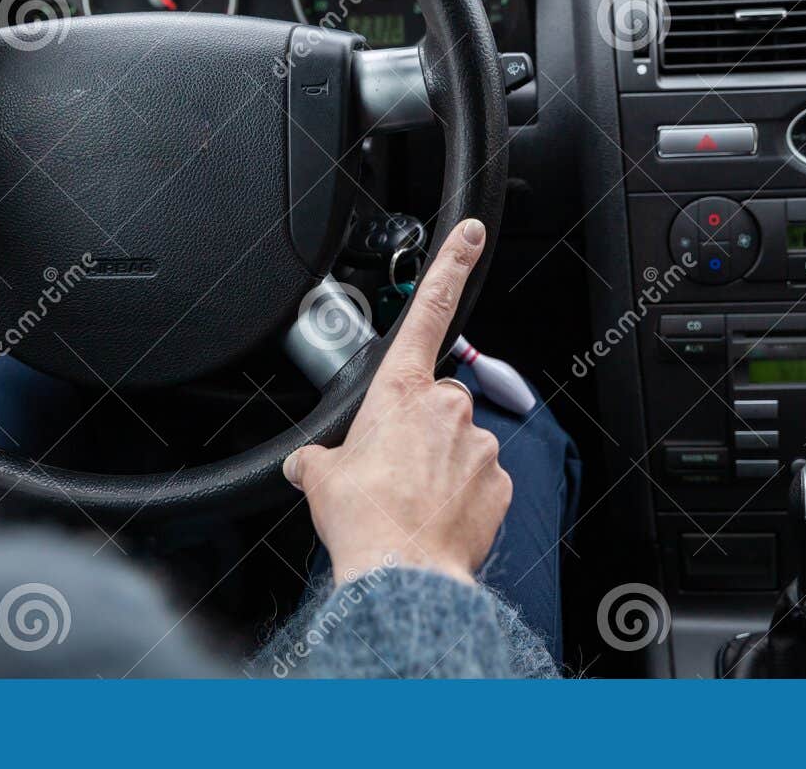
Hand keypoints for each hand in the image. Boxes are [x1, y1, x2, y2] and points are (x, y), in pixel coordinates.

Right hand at [283, 219, 506, 585]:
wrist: (401, 572)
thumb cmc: (362, 520)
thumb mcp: (321, 478)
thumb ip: (317, 459)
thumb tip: (305, 464)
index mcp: (401, 391)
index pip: (428, 311)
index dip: (451, 265)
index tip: (473, 234)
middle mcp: (446, 408)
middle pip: (436, 402)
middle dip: (418, 429)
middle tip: (393, 469)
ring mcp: (478, 444)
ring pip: (459, 444)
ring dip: (439, 465)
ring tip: (410, 502)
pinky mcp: (500, 481)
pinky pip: (480, 479)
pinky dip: (461, 495)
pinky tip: (435, 517)